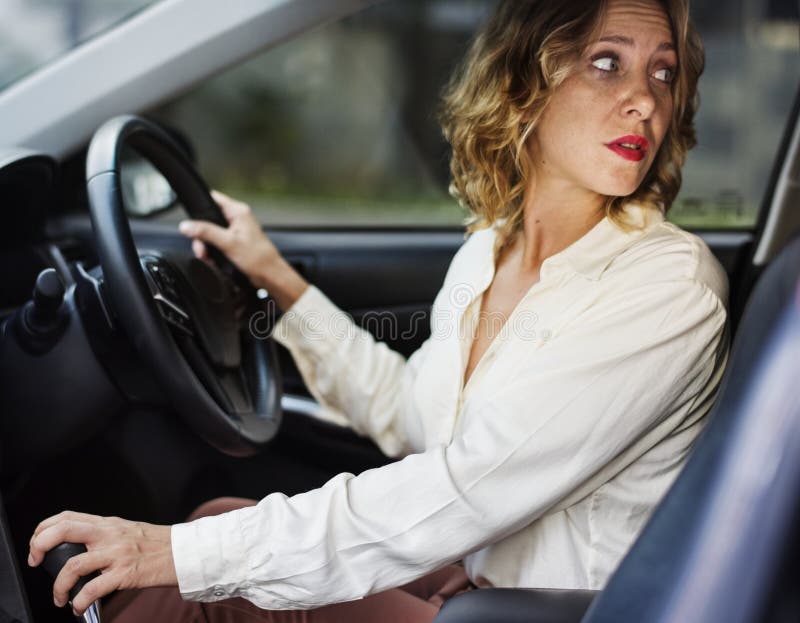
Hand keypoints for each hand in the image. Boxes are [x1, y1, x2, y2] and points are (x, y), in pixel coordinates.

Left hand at [28, 511, 175, 615]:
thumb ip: (105, 535)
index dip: (44, 529)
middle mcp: (110, 535)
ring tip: (59, 597)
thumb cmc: (159, 544)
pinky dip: (78, 601)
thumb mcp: (128, 530)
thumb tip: (80, 548)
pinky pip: (92, 589)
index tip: (37, 544)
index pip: (67, 517)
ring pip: (73, 565)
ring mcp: (117, 553)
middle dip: (40, 545)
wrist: (185, 553)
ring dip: (58, 586)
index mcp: (109, 523)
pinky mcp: (125, 573)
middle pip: (64, 531)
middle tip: (36, 561)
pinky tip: (78, 606)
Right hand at [179, 190, 307, 309]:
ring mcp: (236, 231)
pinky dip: (213, 252)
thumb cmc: (258, 257)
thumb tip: (187, 225)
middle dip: (202, 236)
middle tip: (202, 248)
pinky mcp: (235, 242)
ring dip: (206, 246)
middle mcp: (237, 219)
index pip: (213, 199)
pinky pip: (217, 243)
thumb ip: (206, 232)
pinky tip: (213, 260)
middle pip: (208, 219)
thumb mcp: (228, 243)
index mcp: (238, 212)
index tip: (193, 220)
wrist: (269, 274)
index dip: (201, 207)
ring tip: (208, 257)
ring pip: (211, 233)